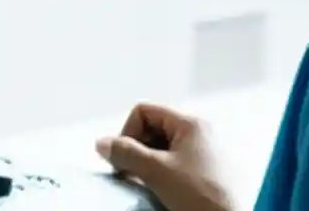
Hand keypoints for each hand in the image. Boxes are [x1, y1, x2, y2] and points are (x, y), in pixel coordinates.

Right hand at [95, 103, 231, 210]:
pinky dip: (161, 175)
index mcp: (191, 125)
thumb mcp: (157, 172)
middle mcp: (200, 134)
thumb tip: (102, 143)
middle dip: (137, 150)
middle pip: (153, 129)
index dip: (127, 133)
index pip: (144, 111)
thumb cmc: (201, 197)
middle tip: (130, 174)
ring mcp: (205, 155)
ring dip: (148, 164)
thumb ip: (126, 154)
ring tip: (146, 185)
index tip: (123, 160)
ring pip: (162, 149)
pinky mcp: (207, 174)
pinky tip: (161, 192)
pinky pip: (175, 165)